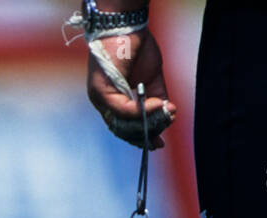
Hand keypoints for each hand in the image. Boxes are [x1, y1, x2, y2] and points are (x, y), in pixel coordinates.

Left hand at [86, 27, 176, 147]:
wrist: (127, 26)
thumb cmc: (136, 47)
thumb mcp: (151, 78)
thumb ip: (156, 98)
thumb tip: (167, 115)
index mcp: (112, 99)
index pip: (123, 126)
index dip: (141, 136)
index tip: (157, 142)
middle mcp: (102, 102)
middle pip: (122, 130)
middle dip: (143, 136)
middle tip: (160, 140)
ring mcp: (99, 98)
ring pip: (122, 123)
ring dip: (146, 123)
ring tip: (165, 117)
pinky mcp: (101, 92)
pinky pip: (124, 109)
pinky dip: (143, 110)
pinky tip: (158, 105)